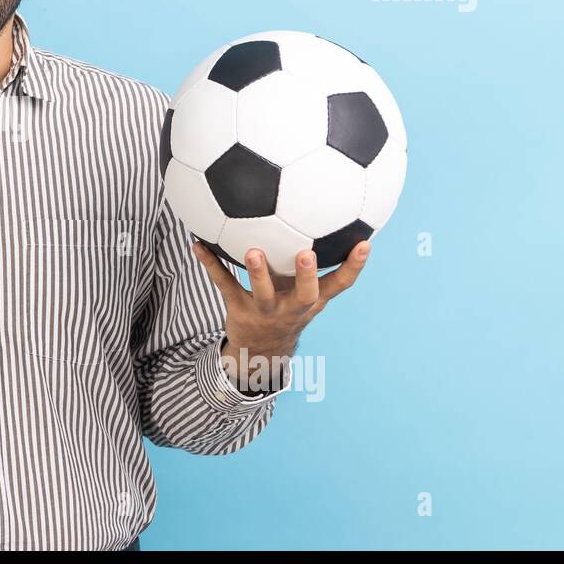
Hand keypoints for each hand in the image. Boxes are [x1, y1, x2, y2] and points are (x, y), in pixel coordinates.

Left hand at [191, 240, 371, 382]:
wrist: (260, 349)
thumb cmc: (286, 306)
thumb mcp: (304, 290)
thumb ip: (313, 260)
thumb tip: (328, 214)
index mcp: (312, 300)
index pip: (339, 285)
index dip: (354, 266)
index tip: (364, 244)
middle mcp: (291, 307)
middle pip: (304, 294)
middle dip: (307, 275)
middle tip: (307, 254)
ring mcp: (265, 310)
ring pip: (263, 293)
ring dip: (258, 272)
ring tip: (253, 252)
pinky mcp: (238, 308)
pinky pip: (224, 283)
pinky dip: (210, 263)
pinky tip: (198, 243)